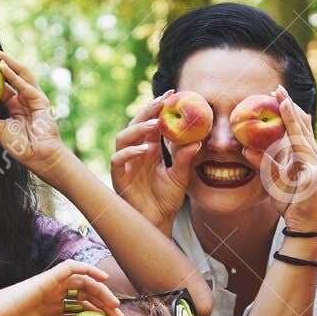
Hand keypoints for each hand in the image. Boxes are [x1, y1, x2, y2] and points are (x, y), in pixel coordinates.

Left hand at [0, 46, 69, 178]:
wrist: (39, 158)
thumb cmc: (21, 147)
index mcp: (15, 104)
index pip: (2, 83)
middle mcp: (24, 98)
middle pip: (13, 73)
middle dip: (1, 59)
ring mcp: (34, 98)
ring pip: (21, 74)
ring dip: (8, 61)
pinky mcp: (41, 101)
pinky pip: (26, 86)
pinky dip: (15, 77)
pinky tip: (3, 68)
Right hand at [0, 259, 120, 315]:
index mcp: (50, 309)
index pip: (79, 308)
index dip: (96, 314)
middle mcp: (52, 295)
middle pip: (85, 294)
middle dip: (103, 304)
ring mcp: (50, 285)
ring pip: (83, 281)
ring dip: (100, 290)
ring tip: (114, 304)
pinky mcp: (47, 278)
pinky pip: (71, 268)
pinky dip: (88, 270)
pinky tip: (103, 281)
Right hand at [110, 93, 198, 227]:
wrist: (158, 221)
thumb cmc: (167, 198)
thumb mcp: (181, 176)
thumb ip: (186, 159)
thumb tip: (198, 140)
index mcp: (149, 148)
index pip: (152, 122)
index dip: (159, 108)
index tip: (173, 94)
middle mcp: (135, 152)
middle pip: (136, 125)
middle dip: (148, 111)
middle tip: (163, 102)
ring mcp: (125, 164)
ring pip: (123, 138)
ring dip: (138, 129)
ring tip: (155, 125)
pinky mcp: (118, 177)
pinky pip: (118, 160)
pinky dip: (129, 152)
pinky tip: (145, 150)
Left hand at [254, 87, 316, 231]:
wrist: (301, 223)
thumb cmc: (290, 200)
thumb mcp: (273, 180)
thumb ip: (264, 163)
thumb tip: (246, 149)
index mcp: (304, 153)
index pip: (296, 126)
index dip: (287, 108)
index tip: (275, 92)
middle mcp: (312, 155)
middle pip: (301, 126)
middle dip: (289, 106)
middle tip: (277, 89)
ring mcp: (315, 165)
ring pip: (302, 138)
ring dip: (293, 120)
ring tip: (284, 103)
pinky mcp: (316, 178)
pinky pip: (312, 166)